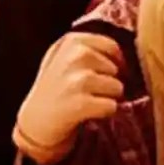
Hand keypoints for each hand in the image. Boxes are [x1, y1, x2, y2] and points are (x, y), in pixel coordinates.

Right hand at [15, 32, 126, 164]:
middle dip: (108, 82)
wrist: (35, 122)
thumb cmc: (55, 88)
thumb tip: (128, 46)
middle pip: (116, 69)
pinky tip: (86, 113)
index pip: (112, 46)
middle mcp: (75, 56)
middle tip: (87, 91)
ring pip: (117, 87)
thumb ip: (90, 47)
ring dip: (107, 98)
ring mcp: (77, 80)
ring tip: (86, 101)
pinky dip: (104, 112)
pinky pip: (111, 106)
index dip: (114, 62)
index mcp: (72, 41)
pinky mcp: (81, 103)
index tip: (103, 74)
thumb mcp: (64, 56)